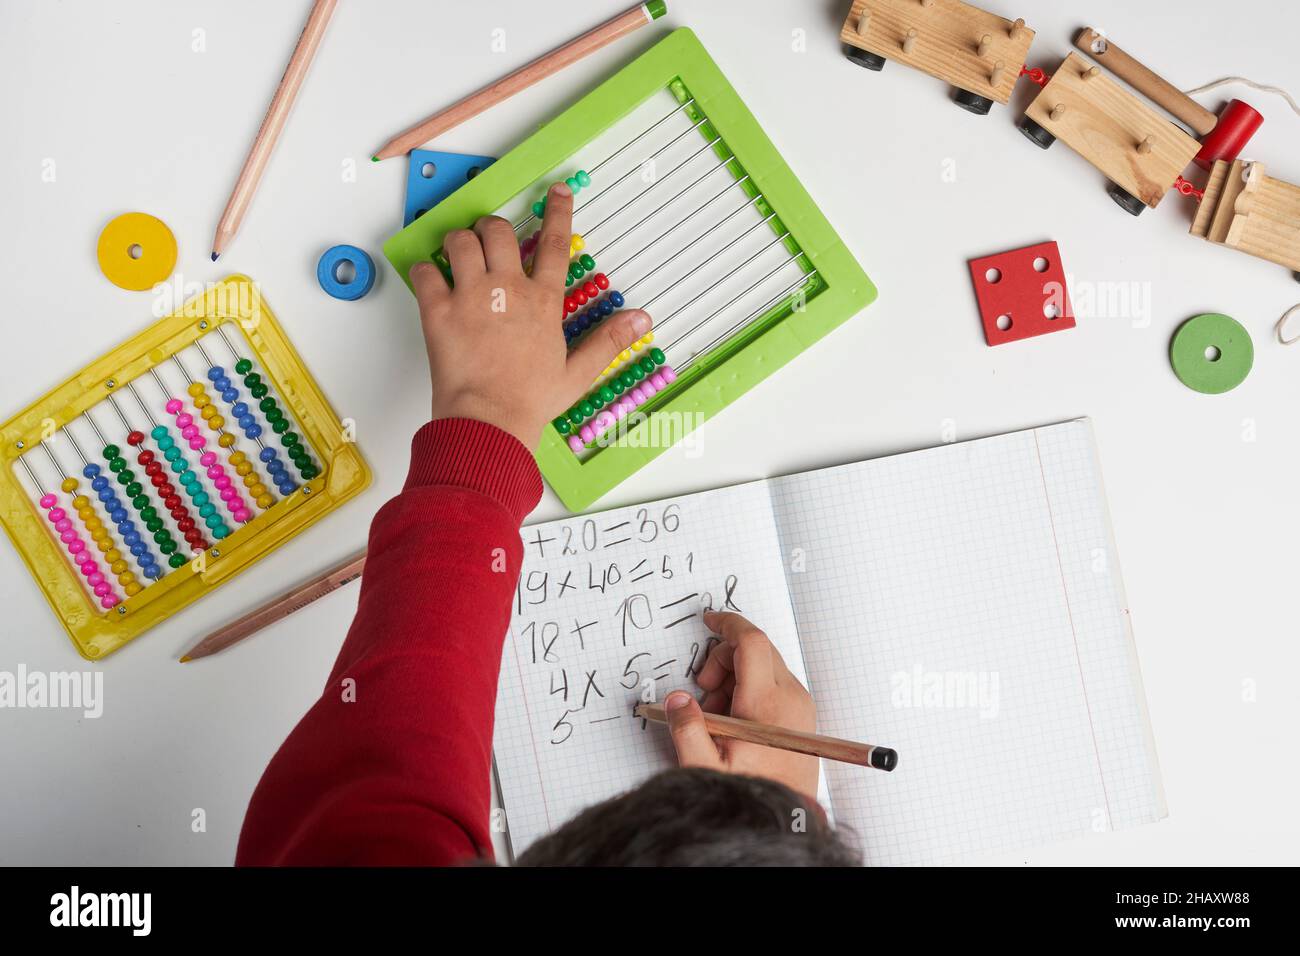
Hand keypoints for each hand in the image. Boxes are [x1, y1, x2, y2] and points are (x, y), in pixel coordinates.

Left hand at [409, 182, 650, 448]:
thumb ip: (609, 340)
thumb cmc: (530, 400)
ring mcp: (471, 296)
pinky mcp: (439, 310)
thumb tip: (641, 320)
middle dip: (491, 228)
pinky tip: (431, 280)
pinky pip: (426, 271)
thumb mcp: (578, 372)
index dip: (557, 212)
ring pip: (460, 241)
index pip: (553, 243)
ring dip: (458, 242)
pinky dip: (425, 270)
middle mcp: (507, 289)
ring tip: (459, 255)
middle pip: (497, 231)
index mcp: (542, 301)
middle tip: (487, 240)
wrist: (490, 421)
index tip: (556, 193)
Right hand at [663, 610, 817, 799]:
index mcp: (767, 704)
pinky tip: (734, 720)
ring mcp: (800, 705)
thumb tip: (676, 700)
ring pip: (764, 665)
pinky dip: (749, 688)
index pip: (751, 642)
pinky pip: (774, 683)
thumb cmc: (752, 794)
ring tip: (718, 715)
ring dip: (735, 676)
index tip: (709, 620)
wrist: (788, 817)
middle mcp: (790, 697)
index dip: (727, 624)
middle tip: (703, 690)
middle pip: (756, 649)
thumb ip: (686, 730)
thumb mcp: (707, 768)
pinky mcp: (802, 714)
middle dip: (722, 659)